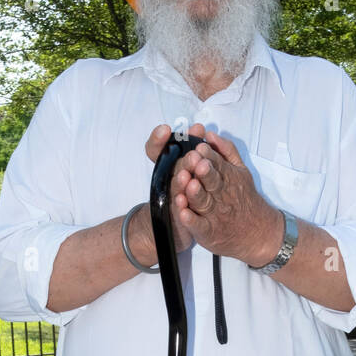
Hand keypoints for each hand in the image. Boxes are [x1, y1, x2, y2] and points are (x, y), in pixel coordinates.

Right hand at [133, 122, 211, 256]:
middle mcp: (168, 183)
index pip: (156, 151)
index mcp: (171, 168)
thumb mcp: (187, 168)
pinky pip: (180, 216)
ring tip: (184, 176)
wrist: (173, 227)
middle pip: (170, 169)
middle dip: (180, 160)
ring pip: (175, 191)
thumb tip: (200, 128)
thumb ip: (195, 148)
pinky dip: (180, 210)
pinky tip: (182, 203)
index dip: (157, 141)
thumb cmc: (183, 193)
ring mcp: (172, 202)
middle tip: (191, 153)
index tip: (165, 129)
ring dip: (179, 183)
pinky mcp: (180, 221)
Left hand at [168, 130, 283, 265]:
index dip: (208, 156)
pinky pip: (199, 225)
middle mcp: (220, 194)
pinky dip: (191, 220)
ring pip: (203, 202)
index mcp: (227, 177)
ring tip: (190, 185)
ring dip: (195, 194)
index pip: (217, 164)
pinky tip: (183, 214)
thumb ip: (226, 151)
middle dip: (204, 172)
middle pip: (211, 181)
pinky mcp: (208, 231)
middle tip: (196, 162)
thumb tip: (210, 134)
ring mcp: (214, 213)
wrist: (256, 232)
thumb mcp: (240, 171)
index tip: (200, 148)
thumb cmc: (243, 197)